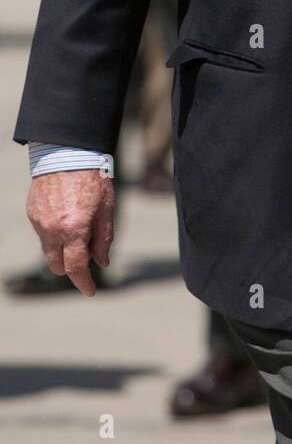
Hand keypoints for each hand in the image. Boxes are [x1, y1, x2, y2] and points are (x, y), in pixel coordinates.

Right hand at [26, 169, 113, 295]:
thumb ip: (104, 239)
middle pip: (57, 265)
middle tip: (87, 256)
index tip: (90, 290)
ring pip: (48, 250)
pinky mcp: (32, 213)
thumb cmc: (92, 179)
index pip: (76, 268)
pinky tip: (65, 217)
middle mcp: (52, 229)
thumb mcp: (107, 209)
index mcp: (74, 229)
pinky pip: (42, 233)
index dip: (83, 283)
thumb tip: (101, 262)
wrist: (67, 153)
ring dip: (62, 249)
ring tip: (78, 229)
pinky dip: (54, 234)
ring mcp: (39, 222)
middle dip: (71, 268)